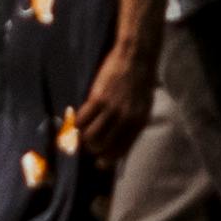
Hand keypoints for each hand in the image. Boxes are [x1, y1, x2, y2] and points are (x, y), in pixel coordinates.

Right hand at [75, 34, 160, 170]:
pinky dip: (77, 123)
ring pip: (90, 136)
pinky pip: (82, 119)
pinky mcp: (98, 98)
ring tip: (81, 134)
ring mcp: (111, 109)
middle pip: (103, 146)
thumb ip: (134, 124)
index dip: (108, 160)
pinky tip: (76, 120)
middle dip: (93, 149)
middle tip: (87, 145)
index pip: (120, 150)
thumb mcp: (144, 106)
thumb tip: (123, 142)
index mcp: (138, 123)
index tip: (99, 163)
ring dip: (83, 138)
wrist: (136, 56)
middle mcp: (125, 119)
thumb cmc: (141, 81)